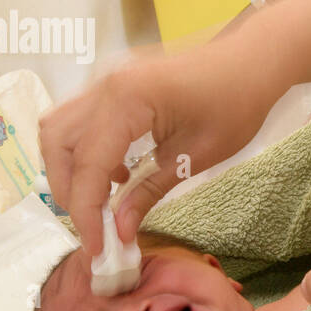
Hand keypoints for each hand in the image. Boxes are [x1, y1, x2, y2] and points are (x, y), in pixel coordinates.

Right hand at [39, 42, 280, 256]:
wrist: (251, 62)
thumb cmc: (235, 104)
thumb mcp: (195, 157)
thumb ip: (149, 192)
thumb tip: (119, 230)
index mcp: (127, 99)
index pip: (88, 164)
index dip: (86, 212)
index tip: (96, 248)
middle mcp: (105, 84)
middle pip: (58, 143)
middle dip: (68, 190)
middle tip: (94, 225)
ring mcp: (106, 79)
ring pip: (60, 129)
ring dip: (71, 169)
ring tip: (105, 199)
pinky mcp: (113, 84)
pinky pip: (79, 119)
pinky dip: (84, 150)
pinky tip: (119, 173)